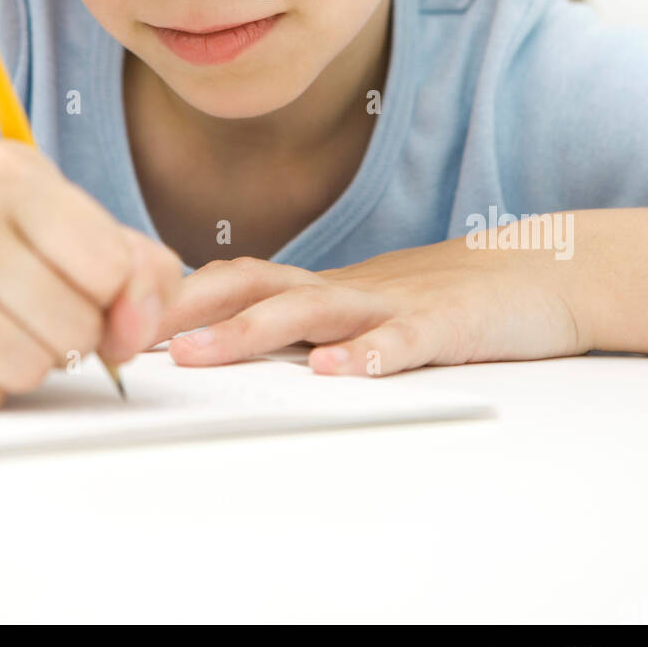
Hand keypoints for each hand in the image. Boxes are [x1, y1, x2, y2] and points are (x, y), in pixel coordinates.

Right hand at [0, 139, 182, 408]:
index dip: (116, 295)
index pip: (110, 265)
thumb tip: (139, 325)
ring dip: (30, 364)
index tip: (91, 289)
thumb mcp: (60, 217)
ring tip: (0, 329)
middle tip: (39, 314)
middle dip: (74, 335)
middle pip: (74, 326)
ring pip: (28, 368)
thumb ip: (133, 262)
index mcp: (6, 175)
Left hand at [160, 238, 595, 376]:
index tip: (117, 315)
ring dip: (251, 331)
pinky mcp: (443, 326)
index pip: (234, 280)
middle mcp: (344, 289)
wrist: (530, 274)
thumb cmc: (429, 298)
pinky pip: (400, 342)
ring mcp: (391, 304)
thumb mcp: (352, 308)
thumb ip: (295, 322)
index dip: (176, 295)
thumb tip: (213, 342)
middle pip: (255, 289)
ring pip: (312, 310)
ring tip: (201, 355)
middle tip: (131, 336)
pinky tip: (335, 372)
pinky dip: (366, 355)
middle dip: (189, 312)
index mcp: (318, 287)